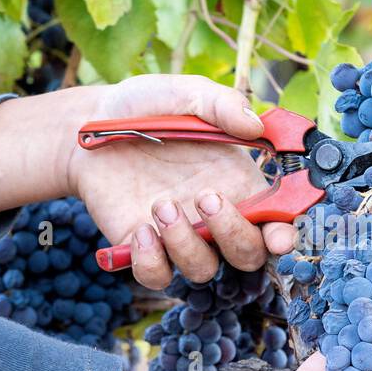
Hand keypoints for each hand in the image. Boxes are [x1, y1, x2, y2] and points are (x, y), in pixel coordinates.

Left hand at [75, 75, 297, 288]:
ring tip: (160, 203)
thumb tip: (255, 125)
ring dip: (186, 244)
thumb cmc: (145, 108)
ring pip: (203, 270)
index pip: (275, 221)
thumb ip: (221, 104)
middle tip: (205, 197)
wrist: (86, 126)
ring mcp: (179, 236)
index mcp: (238, 184)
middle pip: (247, 255)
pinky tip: (140, 231)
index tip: (281, 239)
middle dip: (234, 235)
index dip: (285, 236)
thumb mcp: (184, 94)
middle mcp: (214, 218)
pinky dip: (151, 262)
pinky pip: (157, 276)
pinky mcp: (141, 247)